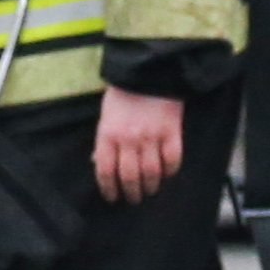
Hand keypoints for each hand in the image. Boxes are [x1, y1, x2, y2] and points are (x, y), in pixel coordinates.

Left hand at [92, 86, 184, 204]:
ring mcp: (152, 137)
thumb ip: (102, 140)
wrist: (149, 70)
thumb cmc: (123, 93)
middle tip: (133, 199)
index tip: (112, 198)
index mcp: (108, 134)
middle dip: (131, 193)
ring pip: (151, 173)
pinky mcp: (172, 132)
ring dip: (150, 186)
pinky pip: (172, 160)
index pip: (105, 171)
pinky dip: (170, 171)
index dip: (108, 188)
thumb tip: (97, 162)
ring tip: (149, 190)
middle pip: (129, 177)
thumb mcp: (105, 115)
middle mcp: (129, 139)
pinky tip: (166, 174)